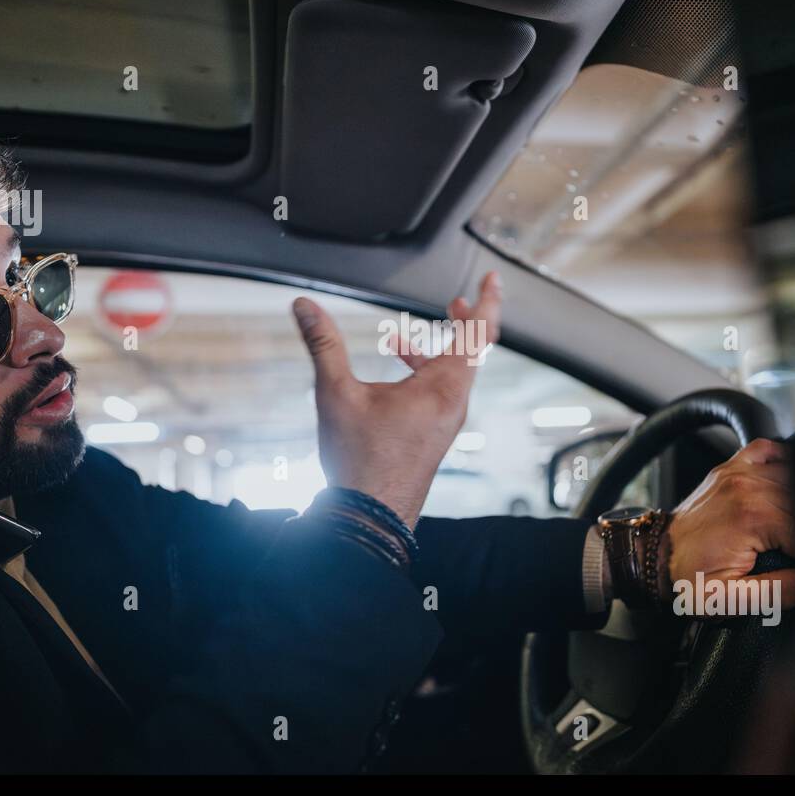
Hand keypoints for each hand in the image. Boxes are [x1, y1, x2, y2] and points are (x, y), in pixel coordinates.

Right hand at [292, 273, 501, 528]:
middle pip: (471, 352)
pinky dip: (423, 376)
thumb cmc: (359, 462)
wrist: (369, 516)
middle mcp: (452, 403)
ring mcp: (446, 421)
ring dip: (434, 352)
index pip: (477, 334)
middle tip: (455, 302)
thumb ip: (323, 344)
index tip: (491, 279)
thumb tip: (303, 306)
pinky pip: (439, 395)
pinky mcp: (434, 435)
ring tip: (402, 341)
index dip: (485, 302)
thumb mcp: (335, 394)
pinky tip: (390, 381)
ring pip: (452, 375)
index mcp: (441, 388)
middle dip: (462, 322)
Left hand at [662, 438, 794, 606]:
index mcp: (753, 518)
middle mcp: (748, 488)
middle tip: (785, 551)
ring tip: (782, 529)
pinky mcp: (731, 468)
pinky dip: (782, 463)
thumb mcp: (732, 598)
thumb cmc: (690, 578)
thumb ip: (778, 590)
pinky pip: (768, 451)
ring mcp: (738, 473)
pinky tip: (782, 488)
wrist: (657, 557)